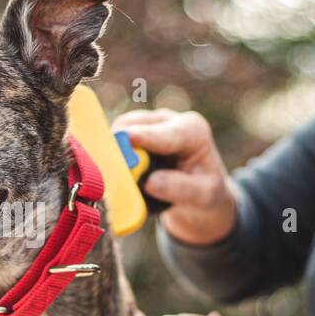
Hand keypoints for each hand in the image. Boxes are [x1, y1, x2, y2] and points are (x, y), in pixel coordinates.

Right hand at [112, 107, 237, 245]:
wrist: (199, 189)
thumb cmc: (203, 190)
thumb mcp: (203, 195)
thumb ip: (180, 188)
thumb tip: (150, 182)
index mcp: (192, 130)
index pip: (165, 134)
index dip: (145, 136)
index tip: (127, 138)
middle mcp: (168, 120)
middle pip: (135, 126)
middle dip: (121, 146)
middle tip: (111, 173)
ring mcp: (148, 123)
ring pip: (119, 130)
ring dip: (114, 152)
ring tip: (117, 180)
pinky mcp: (131, 131)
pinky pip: (113, 139)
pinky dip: (111, 155)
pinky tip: (117, 174)